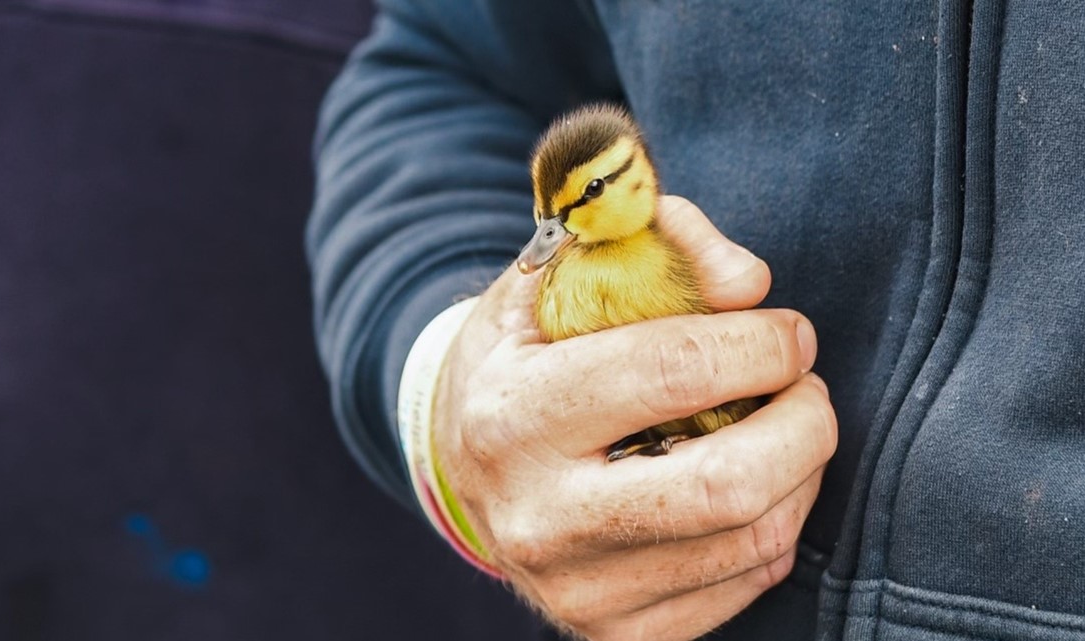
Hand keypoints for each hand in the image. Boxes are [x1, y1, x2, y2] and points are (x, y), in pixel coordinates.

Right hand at [432, 196, 837, 640]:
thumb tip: (749, 283)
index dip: (761, 343)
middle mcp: (538, 517)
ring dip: (802, 470)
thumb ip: (656, 242)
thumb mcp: (558, 274)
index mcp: (512, 414)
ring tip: (784, 425)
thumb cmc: (523, 354)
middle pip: (728, 485)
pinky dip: (777, 524)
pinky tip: (754, 485)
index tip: (789, 330)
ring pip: (755, 540)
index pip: (673, 373)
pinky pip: (748, 582)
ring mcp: (577, 590)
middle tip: (805, 384)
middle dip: (805, 422)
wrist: (461, 462)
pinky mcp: (617, 632)